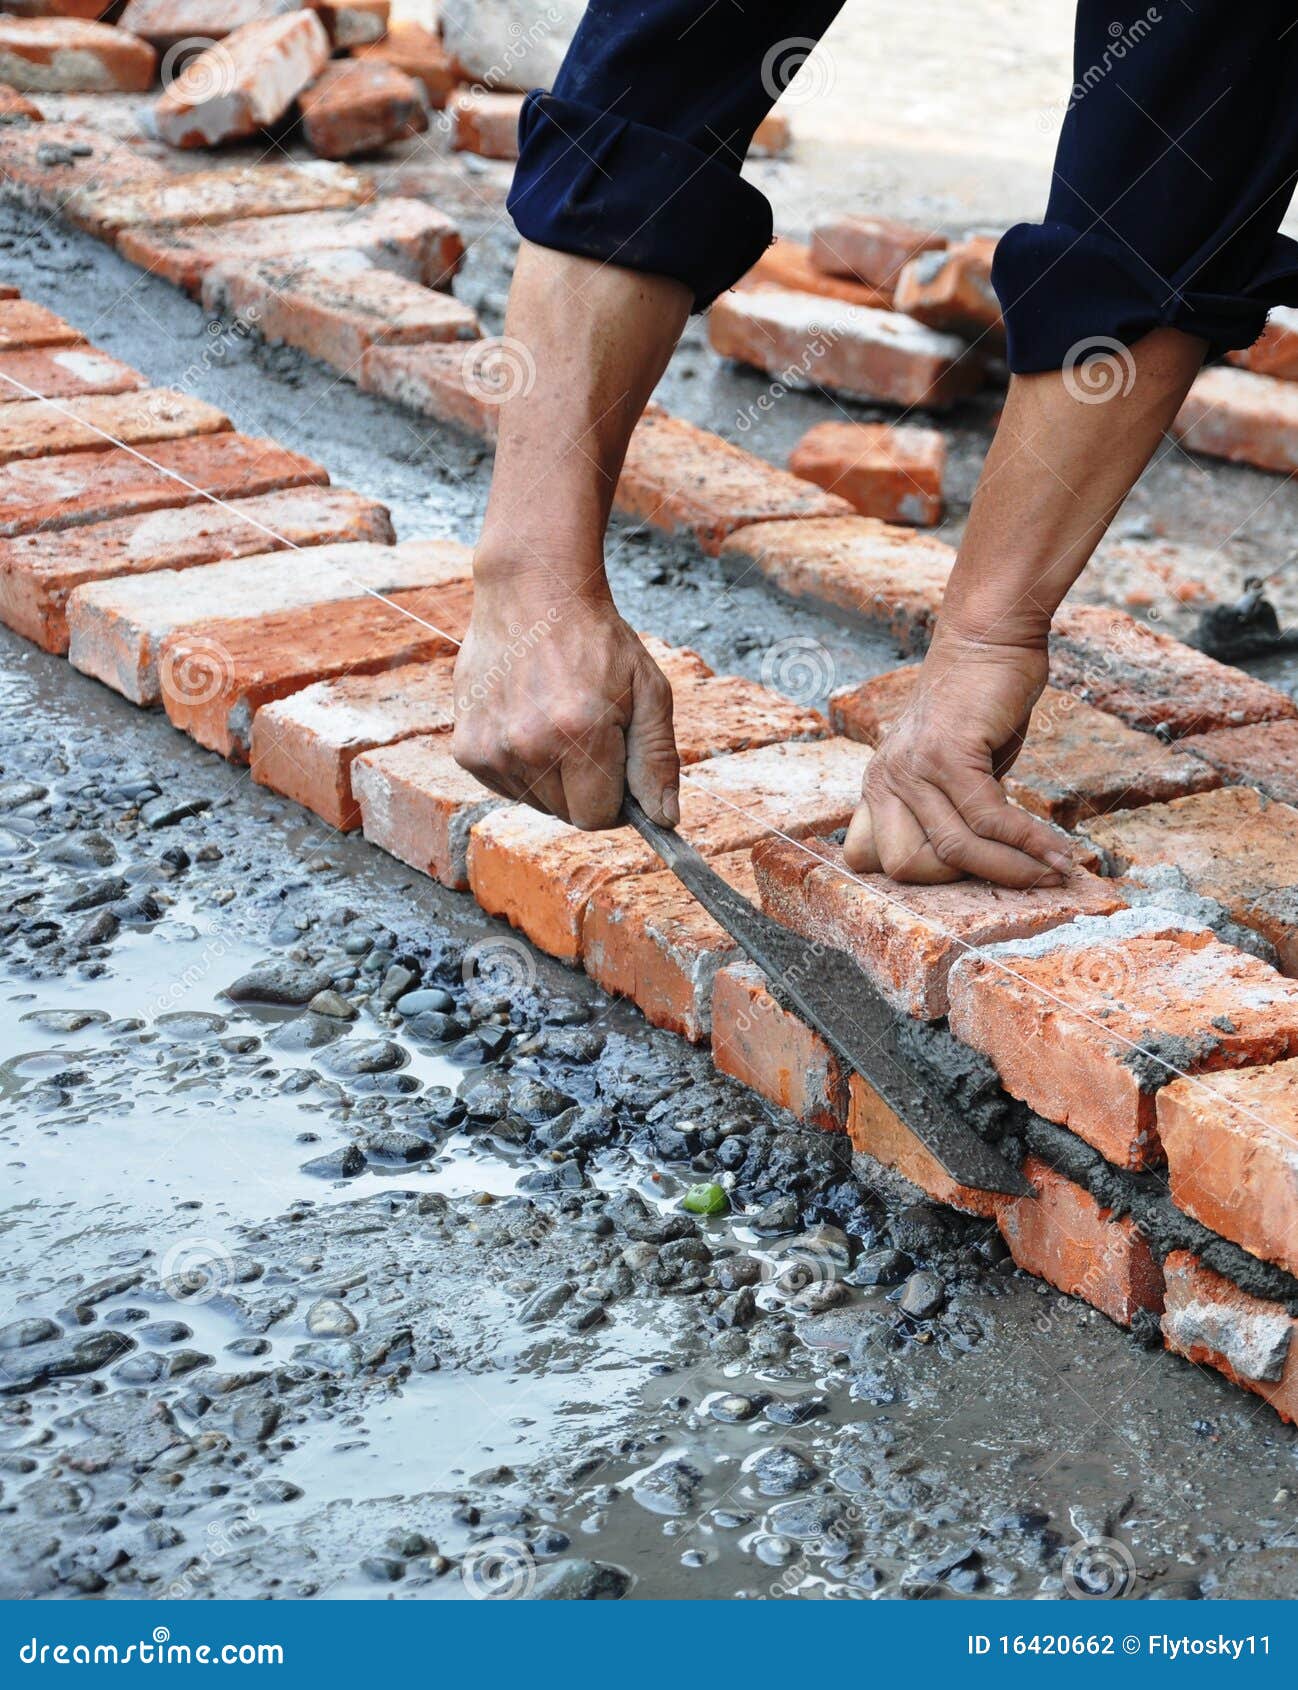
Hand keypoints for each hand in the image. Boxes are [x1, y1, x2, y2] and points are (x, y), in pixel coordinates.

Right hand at [452, 575, 679, 830]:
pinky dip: (522, 767)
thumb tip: (664, 820)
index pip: (599, 818)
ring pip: (536, 803)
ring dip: (553, 777)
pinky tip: (528, 721)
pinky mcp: (466, 748)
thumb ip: (657, 760)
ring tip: (556, 721)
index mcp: (579, 734)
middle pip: (567, 814)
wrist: (532, 590)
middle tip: (589, 735)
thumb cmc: (597, 640)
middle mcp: (528, 746)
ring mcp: (491, 749)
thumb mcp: (648, 691)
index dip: (616, 802)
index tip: (618, 771)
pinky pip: (505, 787)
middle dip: (586, 787)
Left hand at [843, 629, 1072, 887]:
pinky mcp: (947, 753)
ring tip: (1053, 874)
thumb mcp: (949, 770)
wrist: (990, 639)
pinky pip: (990, 818)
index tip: (971, 877)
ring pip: (956, 848)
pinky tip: (1058, 854)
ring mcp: (911, 766)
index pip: (871, 860)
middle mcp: (883, 778)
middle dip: (962, 879)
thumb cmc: (978, 709)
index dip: (921, 878)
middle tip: (1013, 872)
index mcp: (876, 787)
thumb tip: (980, 869)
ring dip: (1013, 869)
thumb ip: (948, 814)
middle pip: (907, 867)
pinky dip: (1030, 843)